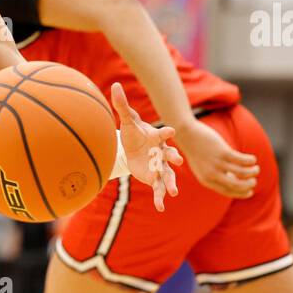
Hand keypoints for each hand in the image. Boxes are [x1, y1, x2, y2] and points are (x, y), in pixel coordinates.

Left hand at [112, 82, 182, 211]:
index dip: (166, 132)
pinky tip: (160, 207)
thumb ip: (122, 105)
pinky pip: (159, 188)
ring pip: (169, 175)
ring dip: (171, 183)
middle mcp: (162, 152)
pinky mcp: (155, 178)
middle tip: (178, 161)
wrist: (132, 149)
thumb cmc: (132, 133)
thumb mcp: (127, 120)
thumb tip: (114, 85)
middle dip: (174, 158)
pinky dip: (160, 197)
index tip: (171, 131)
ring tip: (174, 192)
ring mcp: (160, 166)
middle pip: (171, 155)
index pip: (163, 133)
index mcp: (157, 137)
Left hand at [174, 117, 257, 198]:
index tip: (250, 191)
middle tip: (254, 180)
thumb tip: (232, 178)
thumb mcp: (203, 167)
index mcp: (207, 181)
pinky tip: (253, 159)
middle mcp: (212, 174)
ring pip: (242, 172)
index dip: (242, 193)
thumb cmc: (197, 151)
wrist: (187, 135)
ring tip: (256, 169)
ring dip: (253, 172)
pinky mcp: (223, 152)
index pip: (228, 192)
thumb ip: (215, 175)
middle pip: (237, 185)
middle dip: (249, 185)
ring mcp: (218, 163)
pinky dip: (250, 161)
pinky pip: (242, 160)